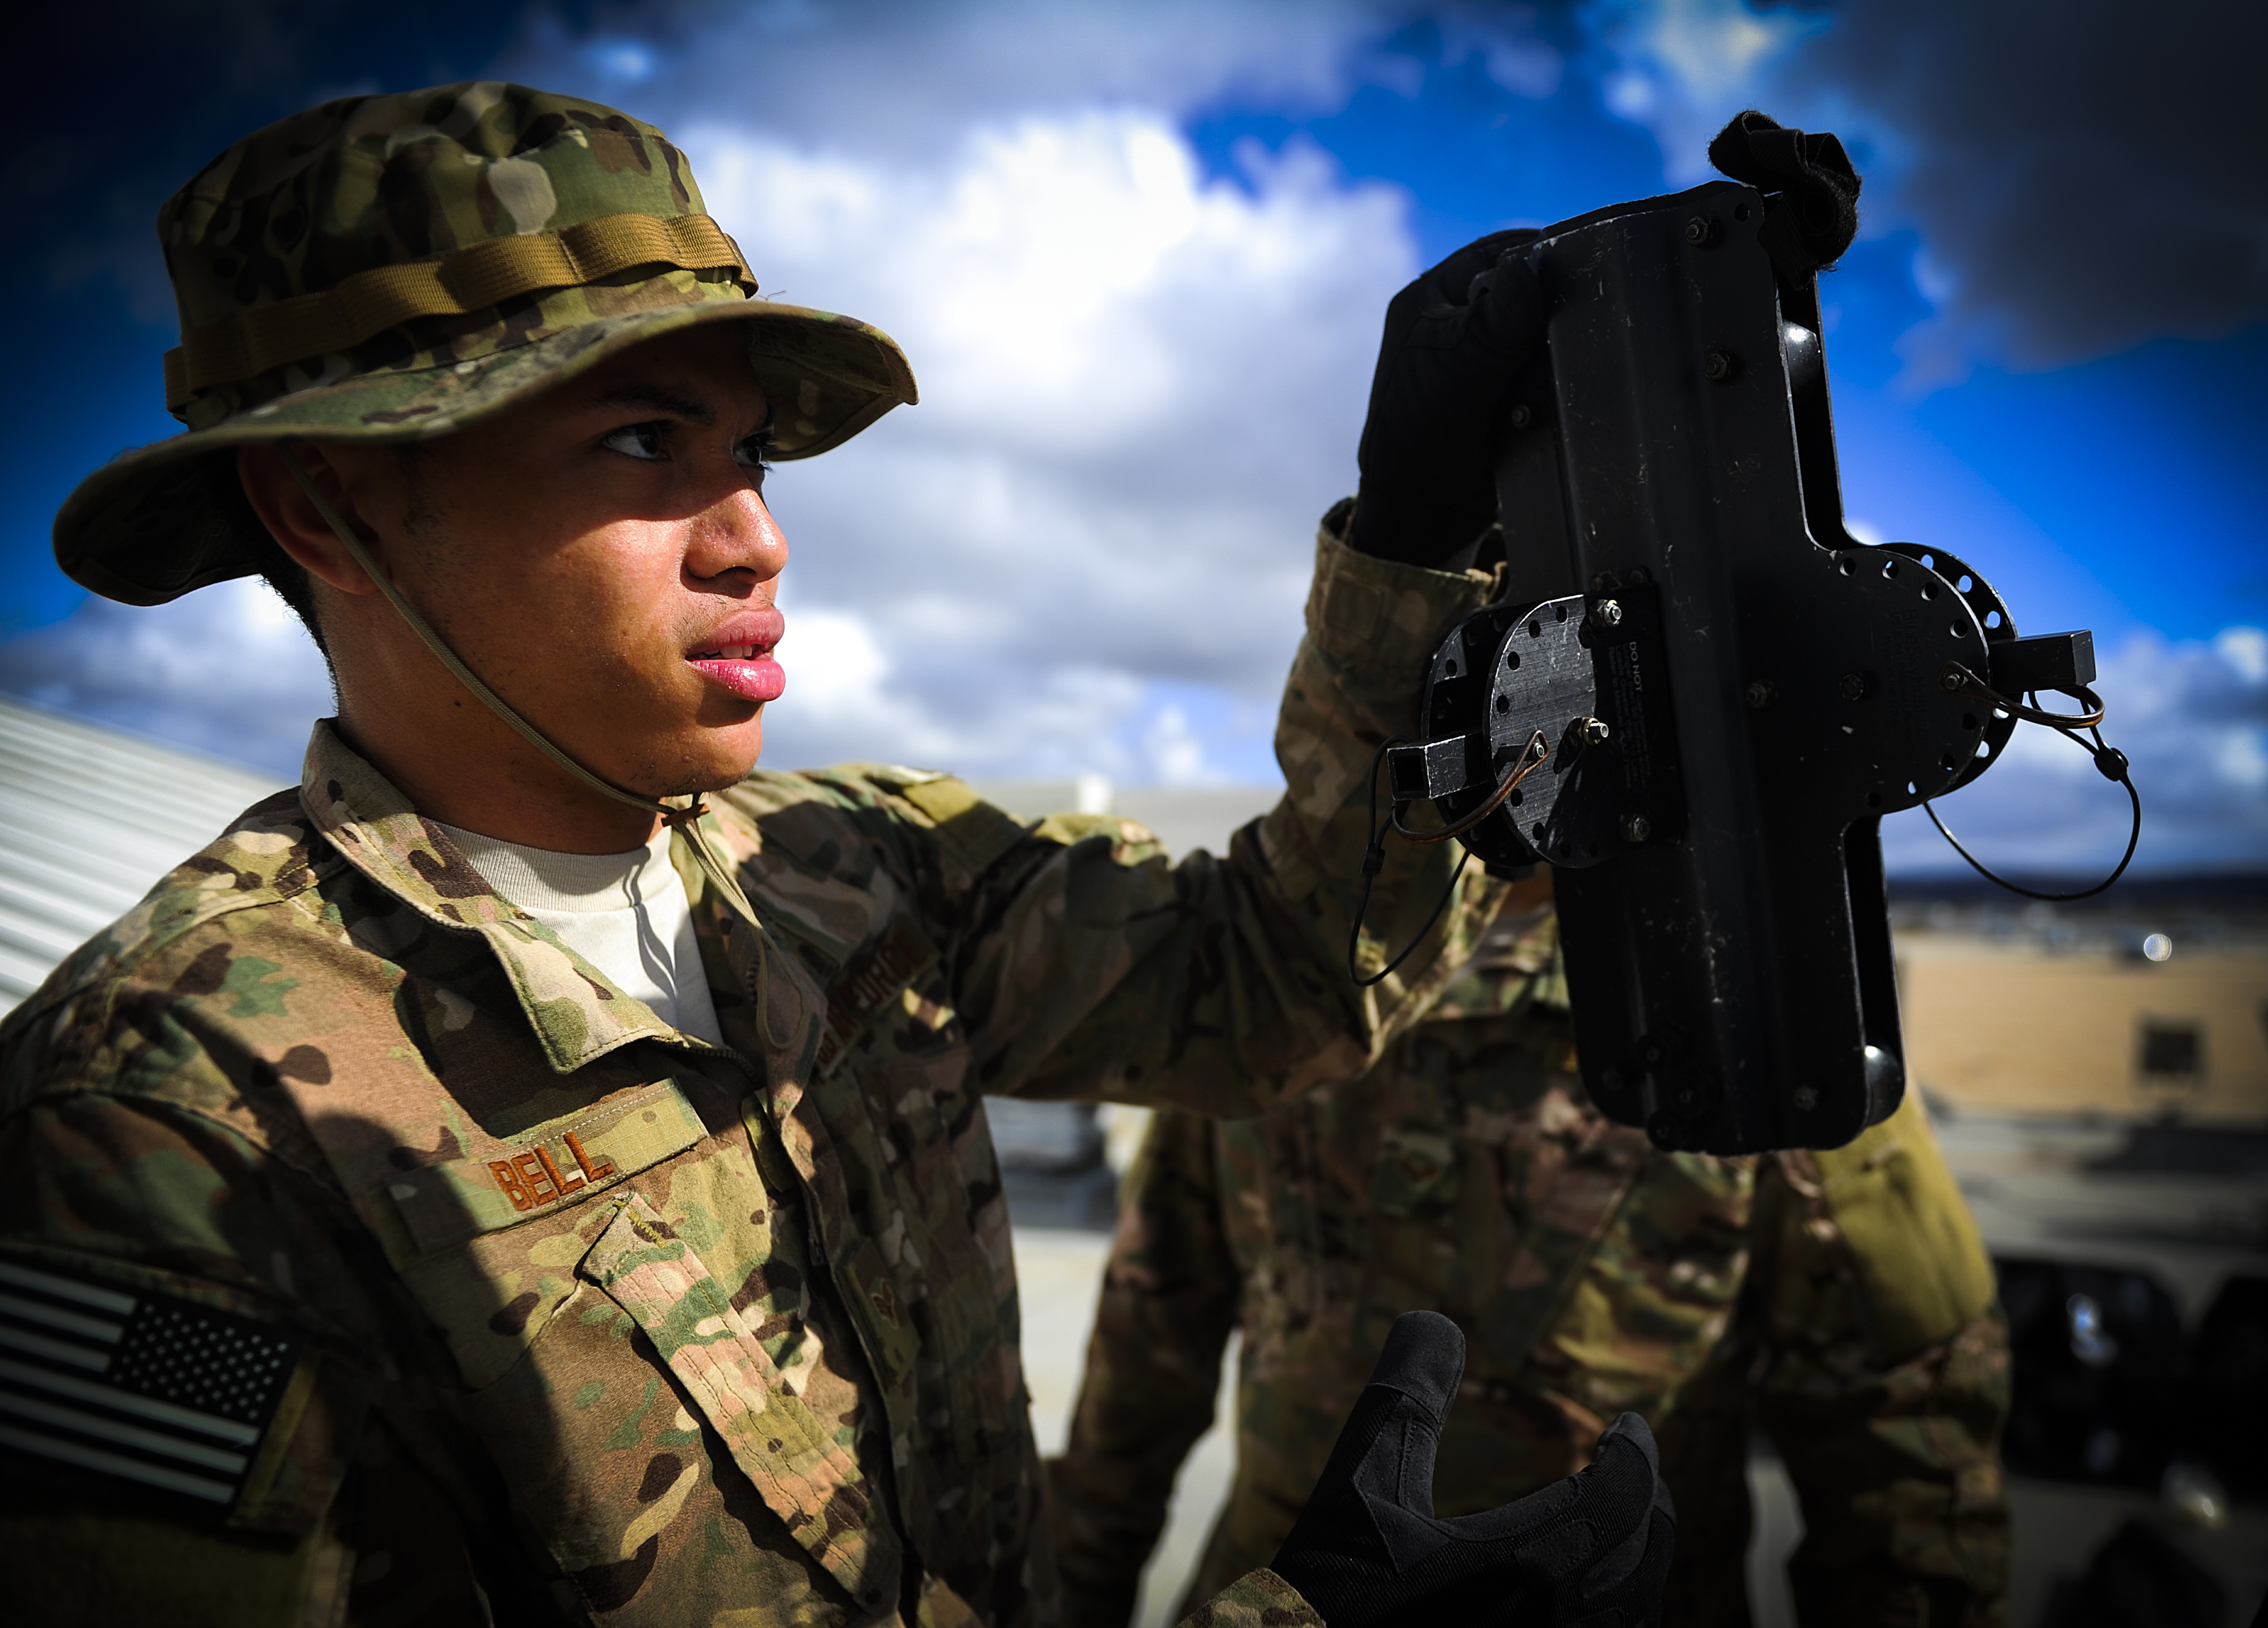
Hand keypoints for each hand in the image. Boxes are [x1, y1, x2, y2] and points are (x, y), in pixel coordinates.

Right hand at [1269, 1311, 1674, 1627]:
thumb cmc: (1329, 1597)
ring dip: (1635, 1567)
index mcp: (1526, 1567)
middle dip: (1646, 1507)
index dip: (1634, 1454)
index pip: (1620, 1497)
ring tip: (1619, 1532)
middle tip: (1637, 1470)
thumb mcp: (1357, 1487)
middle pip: (1644, 1559)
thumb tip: (1432, 1318)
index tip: (1629, 1427)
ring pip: (1635, 1615)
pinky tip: (1581, 1599)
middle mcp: (1557, 1626)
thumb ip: (1402, 1401)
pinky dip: (1612, 1613)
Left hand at [1347, 231, 1544, 567]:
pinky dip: (1551, 379)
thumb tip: (1528, 267)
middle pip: (1524, 289)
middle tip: (1572, 333)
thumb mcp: (1457, 379)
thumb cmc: (1420, 447)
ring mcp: (1477, 353)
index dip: (1541, 263)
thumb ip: (1492, 326)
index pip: (1499, 253)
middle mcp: (1453, 318)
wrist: (1423, 518)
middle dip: (1551, 311)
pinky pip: (1539, 366)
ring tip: (1559, 371)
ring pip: (1538, 329)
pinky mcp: (1499, 387)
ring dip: (1555, 349)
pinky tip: (1553, 396)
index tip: (1579, 279)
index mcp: (1430, 298)